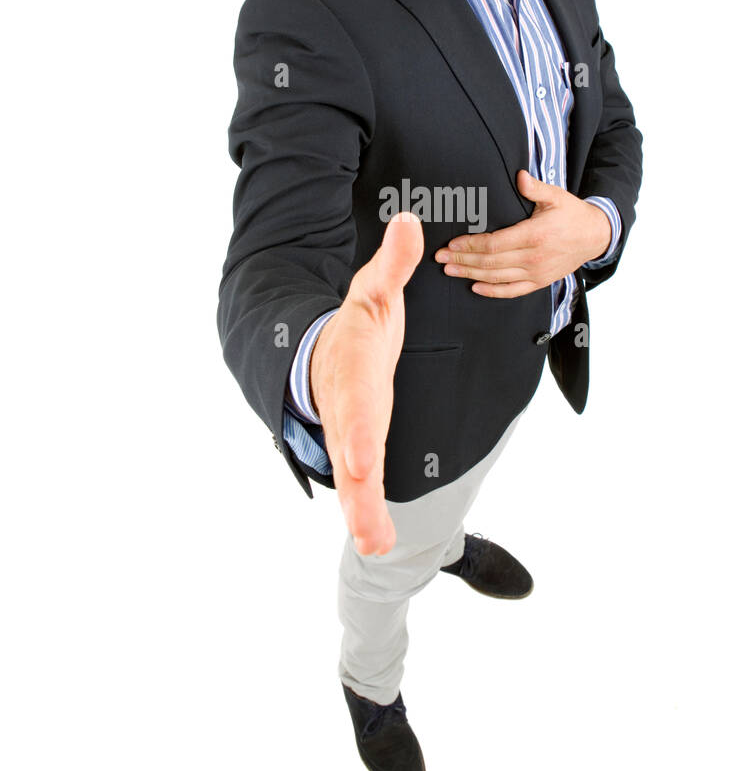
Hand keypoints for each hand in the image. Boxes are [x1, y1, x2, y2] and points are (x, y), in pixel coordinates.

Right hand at [310, 211, 424, 556]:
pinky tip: (379, 546)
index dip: (355, 431)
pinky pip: (363, 488)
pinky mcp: (361, 450)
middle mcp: (346, 410)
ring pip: (353, 480)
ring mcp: (351, 435)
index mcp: (352, 371)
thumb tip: (410, 224)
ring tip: (376, 546)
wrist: (323, 352)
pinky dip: (368, 516)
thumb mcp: (375, 291)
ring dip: (363, 513)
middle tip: (364, 522)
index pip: (355, 404)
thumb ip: (393, 264)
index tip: (362, 459)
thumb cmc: (357, 324)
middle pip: (349, 453)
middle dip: (356, 488)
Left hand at [433, 169, 610, 297]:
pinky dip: (492, 292)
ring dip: (471, 274)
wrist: (595, 237)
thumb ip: (536, 188)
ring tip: (449, 270)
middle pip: (490, 263)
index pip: (495, 244)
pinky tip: (474, 287)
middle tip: (440, 258)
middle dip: (463, 260)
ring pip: (497, 278)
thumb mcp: (556, 196)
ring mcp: (536, 273)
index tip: (452, 243)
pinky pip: (513, 291)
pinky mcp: (539, 282)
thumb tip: (519, 176)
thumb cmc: (572, 213)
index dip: (471, 245)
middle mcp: (533, 258)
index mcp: (535, 235)